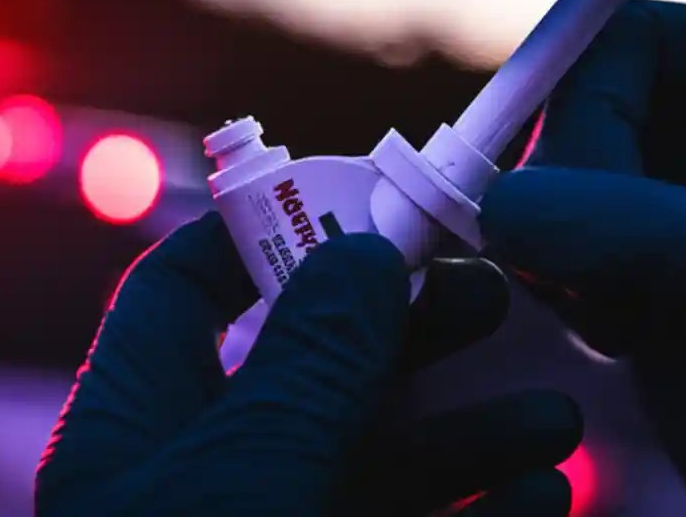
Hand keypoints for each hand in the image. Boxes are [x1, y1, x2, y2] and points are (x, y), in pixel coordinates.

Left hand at [35, 212, 581, 515]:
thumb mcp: (243, 487)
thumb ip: (303, 370)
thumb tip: (358, 257)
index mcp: (135, 443)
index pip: (182, 296)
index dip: (261, 234)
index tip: (356, 198)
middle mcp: (201, 491)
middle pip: (303, 375)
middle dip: (398, 332)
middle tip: (486, 293)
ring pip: (372, 468)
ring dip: (463, 442)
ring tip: (550, 429)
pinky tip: (532, 501)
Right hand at [478, 0, 685, 512]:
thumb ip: (634, 233)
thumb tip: (502, 203)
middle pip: (605, 62)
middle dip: (580, 148)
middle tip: (578, 240)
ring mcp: (671, 177)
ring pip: (558, 145)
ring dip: (563, 224)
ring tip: (625, 307)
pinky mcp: (626, 240)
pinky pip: (545, 212)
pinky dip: (553, 264)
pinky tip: (615, 323)